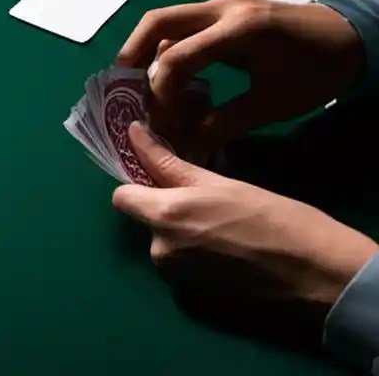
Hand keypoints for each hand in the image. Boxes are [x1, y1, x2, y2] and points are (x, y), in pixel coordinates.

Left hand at [113, 122, 377, 333]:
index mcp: (164, 216)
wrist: (316, 273)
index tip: (162, 180)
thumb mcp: (220, 182)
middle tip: (212, 207)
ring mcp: (176, 280)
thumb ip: (168, 163)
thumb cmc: (273, 217)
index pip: (121, 197)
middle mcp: (160, 251)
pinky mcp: (194, 303)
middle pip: (147, 224)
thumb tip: (135, 134)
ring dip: (186, 239)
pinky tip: (233, 260)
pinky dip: (200, 264)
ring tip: (229, 234)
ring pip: (167, 248)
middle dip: (169, 214)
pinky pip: (184, 273)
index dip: (138, 187)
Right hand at [117, 0, 362, 157]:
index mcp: (239, 30)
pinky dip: (166, 47)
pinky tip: (169, 75)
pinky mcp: (224, 8)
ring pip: (165, 20)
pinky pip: (182, 23)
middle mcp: (223, 8)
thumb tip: (186, 143)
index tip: (165, 120)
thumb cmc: (318, 71)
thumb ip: (225, 121)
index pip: (176, 58)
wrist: (352, 37)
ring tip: (142, 87)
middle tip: (124, 91)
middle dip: (132, 57)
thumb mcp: (275, 104)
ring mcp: (222, 3)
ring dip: (147, 51)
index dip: (161, 93)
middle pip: (156, 23)